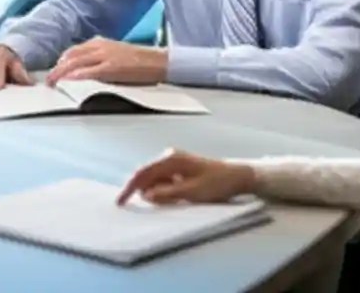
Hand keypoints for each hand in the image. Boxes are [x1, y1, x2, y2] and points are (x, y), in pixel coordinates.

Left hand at [45, 38, 167, 85]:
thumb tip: (82, 69)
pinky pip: (89, 72)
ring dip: (61, 74)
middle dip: (57, 69)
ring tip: (53, 84)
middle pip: (70, 56)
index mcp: (99, 42)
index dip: (61, 62)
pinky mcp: (112, 67)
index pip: (73, 51)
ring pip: (76, 63)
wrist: (159, 61)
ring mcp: (105, 56)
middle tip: (48, 81)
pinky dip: (76, 77)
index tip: (54, 71)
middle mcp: (99, 46)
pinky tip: (68, 82)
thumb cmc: (139, 61)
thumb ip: (98, 58)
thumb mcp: (114, 53)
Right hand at [116, 149, 255, 205]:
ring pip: (155, 180)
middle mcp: (169, 157)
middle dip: (148, 192)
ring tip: (181, 199)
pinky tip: (181, 195)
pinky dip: (166, 191)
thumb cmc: (217, 183)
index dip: (129, 188)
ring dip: (160, 192)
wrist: (239, 176)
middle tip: (167, 203)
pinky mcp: (178, 168)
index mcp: (170, 159)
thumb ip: (167, 194)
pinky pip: (163, 181)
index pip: (142, 174)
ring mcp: (173, 161)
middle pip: (147, 176)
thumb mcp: (192, 192)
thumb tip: (146, 196)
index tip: (120, 202)